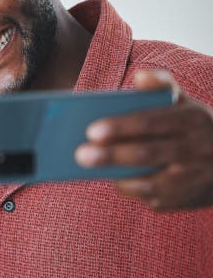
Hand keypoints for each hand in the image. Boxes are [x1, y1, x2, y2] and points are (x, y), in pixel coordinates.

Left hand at [75, 69, 212, 210]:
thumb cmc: (193, 126)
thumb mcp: (185, 102)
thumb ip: (162, 85)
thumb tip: (140, 77)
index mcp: (192, 119)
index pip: (151, 122)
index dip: (121, 127)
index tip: (91, 131)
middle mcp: (197, 149)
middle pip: (148, 153)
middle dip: (112, 155)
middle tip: (80, 155)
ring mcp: (195, 177)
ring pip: (152, 183)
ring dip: (118, 177)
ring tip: (89, 169)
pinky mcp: (189, 198)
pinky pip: (156, 199)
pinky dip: (132, 191)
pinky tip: (115, 181)